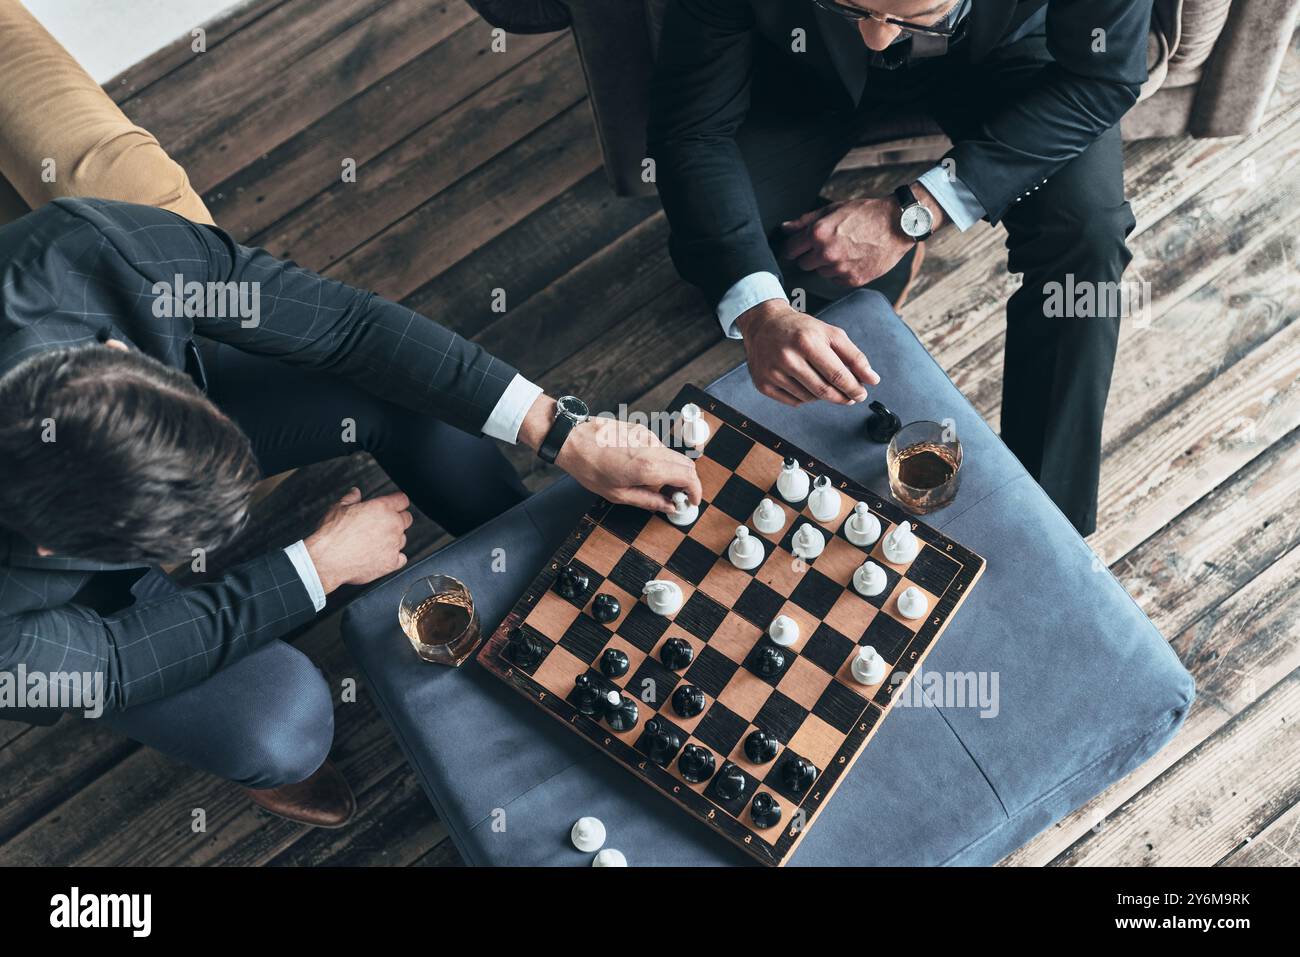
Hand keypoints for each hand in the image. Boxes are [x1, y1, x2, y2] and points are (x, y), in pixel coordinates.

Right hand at [304, 488, 412, 593]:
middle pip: (407, 519)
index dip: (397, 502)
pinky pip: (401, 558)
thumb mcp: (339, 508)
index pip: (402, 500)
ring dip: (394, 539)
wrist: (327, 560)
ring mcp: (393, 544)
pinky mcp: (391, 562)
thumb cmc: (332, 534)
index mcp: (382, 508)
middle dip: (397, 520)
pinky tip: (380, 556)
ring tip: (375, 543)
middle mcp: (392, 525)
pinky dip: (394, 558)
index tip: (394, 506)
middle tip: (382, 525)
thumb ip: (351, 498)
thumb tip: (355, 492)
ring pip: (403, 539)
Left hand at [518, 396, 701, 512]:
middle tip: (678, 497)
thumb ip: (649, 501)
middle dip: (688, 482)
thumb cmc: (590, 468)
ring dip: (674, 471)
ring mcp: (648, 437)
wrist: (573, 440)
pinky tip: (644, 470)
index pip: (688, 477)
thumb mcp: (618, 494)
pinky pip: (660, 447)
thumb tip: (669, 506)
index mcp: (648, 468)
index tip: (692, 501)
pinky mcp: (642, 430)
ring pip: (674, 455)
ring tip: (658, 486)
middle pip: (687, 464)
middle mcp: (653, 449)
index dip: (695, 491)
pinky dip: (661, 461)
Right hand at [735, 299, 878, 406]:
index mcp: (806, 341)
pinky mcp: (763, 384)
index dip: (854, 388)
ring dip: (823, 396)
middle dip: (843, 397)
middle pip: (824, 390)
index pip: (837, 375)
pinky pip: (794, 401)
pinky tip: (805, 383)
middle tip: (851, 397)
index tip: (861, 394)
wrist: (764, 325)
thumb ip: (854, 356)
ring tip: (824, 382)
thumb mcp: (830, 334)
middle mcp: (787, 357)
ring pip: (810, 398)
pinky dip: (805, 397)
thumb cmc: (801, 329)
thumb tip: (872, 379)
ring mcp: (773, 372)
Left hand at [780, 196, 921, 287]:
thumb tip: (784, 228)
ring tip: (844, 249)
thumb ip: (805, 221)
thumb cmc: (865, 214)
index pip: (790, 250)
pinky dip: (842, 272)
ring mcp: (839, 269)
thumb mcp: (832, 210)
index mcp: (818, 234)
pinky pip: (837, 279)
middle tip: (825, 245)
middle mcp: (826, 253)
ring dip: (827, 264)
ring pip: (821, 272)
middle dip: (810, 256)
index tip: (795, 248)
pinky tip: (853, 258)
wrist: (897, 225)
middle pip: (803, 264)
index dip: (792, 248)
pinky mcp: (852, 280)